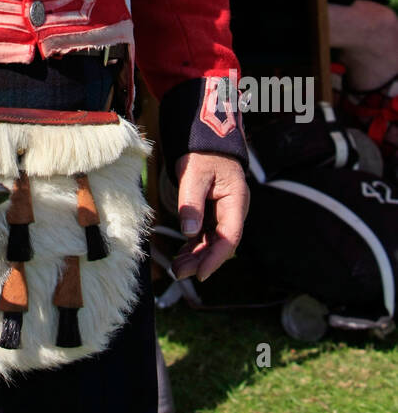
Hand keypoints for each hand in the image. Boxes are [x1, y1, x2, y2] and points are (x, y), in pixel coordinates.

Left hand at [171, 152, 248, 281]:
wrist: (205, 139)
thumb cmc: (202, 154)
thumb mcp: (194, 175)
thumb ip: (192, 203)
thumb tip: (189, 233)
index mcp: (236, 201)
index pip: (230, 237)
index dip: (215, 258)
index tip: (200, 274)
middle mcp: (233, 210)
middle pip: (221, 243)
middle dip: (202, 261)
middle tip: (178, 273)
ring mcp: (224, 212)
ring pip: (213, 241)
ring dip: (196, 255)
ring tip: (177, 268)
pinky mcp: (214, 212)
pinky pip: (207, 233)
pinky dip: (195, 245)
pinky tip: (182, 255)